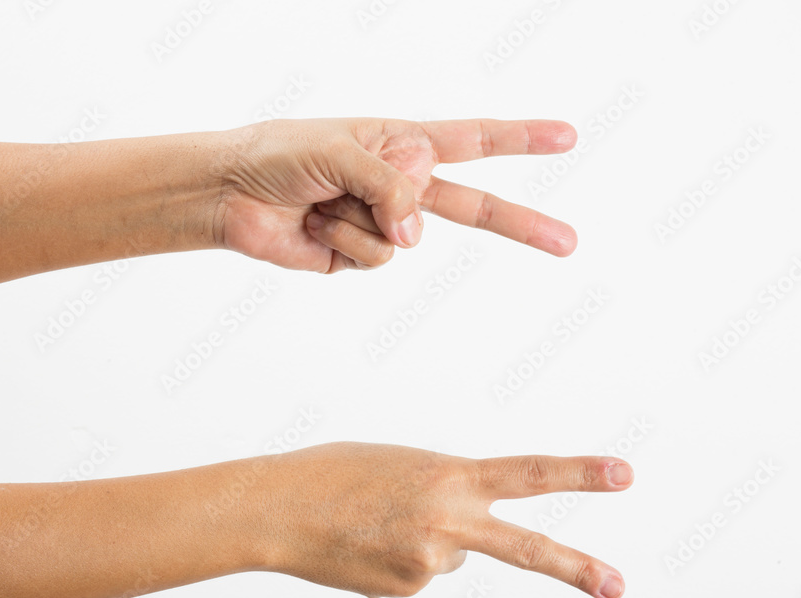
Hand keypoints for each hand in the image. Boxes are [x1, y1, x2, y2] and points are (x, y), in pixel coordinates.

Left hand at [212, 118, 577, 272]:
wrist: (231, 194)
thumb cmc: (279, 154)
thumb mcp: (340, 151)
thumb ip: (389, 187)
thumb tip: (414, 236)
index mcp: (399, 143)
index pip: (472, 141)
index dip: (520, 139)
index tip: (567, 137)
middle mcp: (397, 184)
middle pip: (472, 205)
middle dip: (520, 224)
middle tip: (569, 243)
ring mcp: (380, 224)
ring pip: (405, 238)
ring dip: (360, 218)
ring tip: (323, 201)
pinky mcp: (357, 256)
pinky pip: (375, 257)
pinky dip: (345, 241)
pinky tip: (317, 226)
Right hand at [260, 442, 631, 597]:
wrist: (276, 510)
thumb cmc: (332, 473)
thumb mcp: (400, 463)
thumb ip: (444, 492)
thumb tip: (461, 549)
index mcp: (446, 476)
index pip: (526, 473)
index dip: (578, 473)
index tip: (624, 474)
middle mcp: (445, 524)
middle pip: (524, 548)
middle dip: (575, 568)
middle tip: (619, 587)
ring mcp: (426, 565)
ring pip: (449, 555)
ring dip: (423, 540)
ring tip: (374, 521)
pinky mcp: (403, 592)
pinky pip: (418, 573)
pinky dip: (399, 559)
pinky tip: (365, 545)